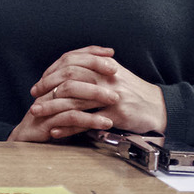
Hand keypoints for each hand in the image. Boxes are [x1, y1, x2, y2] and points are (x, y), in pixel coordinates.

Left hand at [9, 45, 165, 141]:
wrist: (159, 107)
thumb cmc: (133, 92)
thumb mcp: (114, 74)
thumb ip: (93, 68)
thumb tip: (65, 68)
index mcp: (105, 66)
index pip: (72, 64)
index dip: (52, 73)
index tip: (39, 83)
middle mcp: (108, 79)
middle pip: (70, 80)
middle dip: (48, 89)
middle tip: (34, 97)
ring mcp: (113, 97)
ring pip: (76, 101)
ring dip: (53, 108)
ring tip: (38, 113)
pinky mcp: (117, 115)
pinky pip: (88, 122)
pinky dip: (69, 127)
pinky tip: (56, 130)